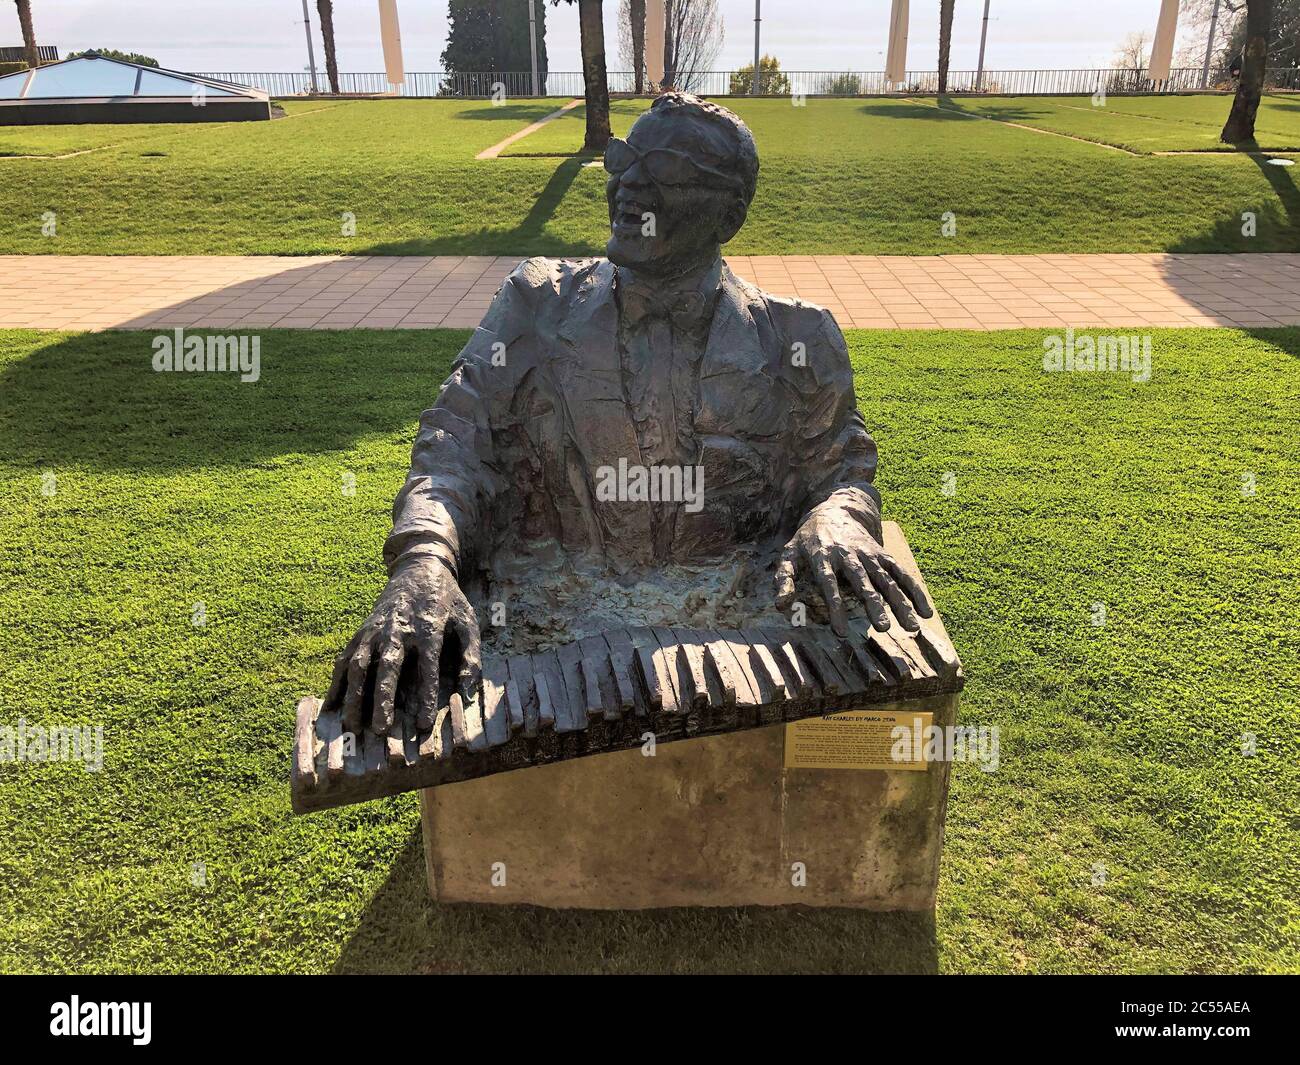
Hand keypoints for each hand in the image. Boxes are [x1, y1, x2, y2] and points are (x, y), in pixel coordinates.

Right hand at [321, 558, 480, 736]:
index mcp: (429, 628)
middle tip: (380, 731)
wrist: (419, 570)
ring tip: (352, 726)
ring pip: (360, 664)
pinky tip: (331, 707)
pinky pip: (345, 658)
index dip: (424, 695)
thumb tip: (466, 689)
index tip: (422, 724)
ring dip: (354, 695)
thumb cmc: (448, 602)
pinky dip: (336, 683)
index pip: (427, 666)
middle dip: (382, 699)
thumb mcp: (468, 621)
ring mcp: (375, 630)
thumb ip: (471, 654)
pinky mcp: (361, 632)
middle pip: (388, 667)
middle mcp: (398, 629)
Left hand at [775, 493, 932, 636]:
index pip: (830, 584)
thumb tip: (781, 606)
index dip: (835, 607)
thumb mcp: (790, 553)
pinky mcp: (883, 555)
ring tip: (910, 627)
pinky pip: (901, 573)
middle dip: (874, 605)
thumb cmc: (809, 538)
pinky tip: (926, 611)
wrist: (836, 509)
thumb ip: (784, 578)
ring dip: (900, 603)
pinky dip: (914, 590)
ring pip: (887, 579)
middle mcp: (849, 555)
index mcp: (824, 556)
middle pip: (864, 582)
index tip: (841, 632)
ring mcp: (869, 555)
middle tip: (883, 629)